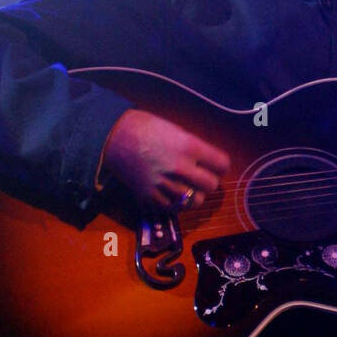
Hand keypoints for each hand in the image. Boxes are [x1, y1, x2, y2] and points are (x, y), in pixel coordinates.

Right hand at [102, 109, 230, 213]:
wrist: (114, 137)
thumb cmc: (146, 127)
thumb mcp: (177, 131)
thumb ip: (195, 148)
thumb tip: (208, 162)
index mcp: (190, 147)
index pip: (222, 164)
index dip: (220, 164)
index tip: (215, 164)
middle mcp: (180, 168)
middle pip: (211, 185)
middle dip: (209, 180)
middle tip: (201, 176)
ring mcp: (165, 185)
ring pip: (195, 201)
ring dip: (194, 194)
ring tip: (186, 186)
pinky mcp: (150, 197)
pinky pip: (173, 209)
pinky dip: (175, 203)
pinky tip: (171, 192)